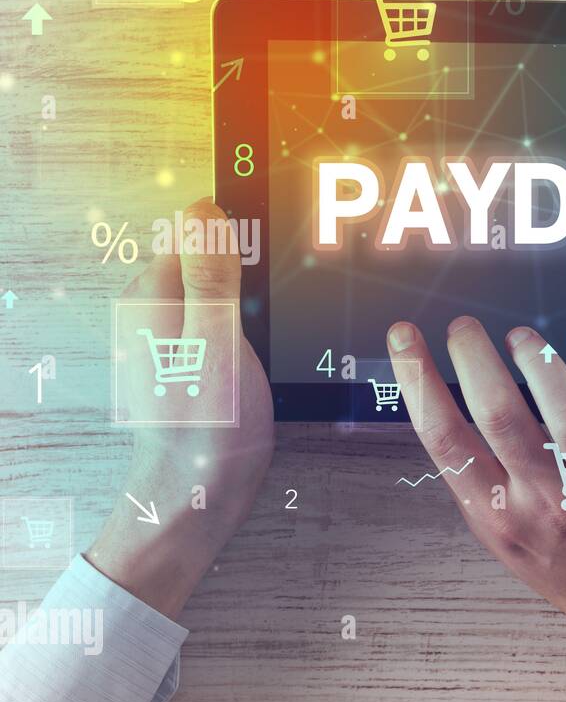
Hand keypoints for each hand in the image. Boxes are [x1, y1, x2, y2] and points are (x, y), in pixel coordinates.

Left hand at [86, 199, 272, 618]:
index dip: (240, 237)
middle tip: (278, 312)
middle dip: (247, 273)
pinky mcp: (186, 362)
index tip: (274, 262)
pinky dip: (243, 332)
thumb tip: (205, 210)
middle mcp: (152, 311)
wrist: (199, 492)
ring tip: (271, 339)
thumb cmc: (209, 424)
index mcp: (153, 295)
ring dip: (249, 306)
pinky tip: (261, 358)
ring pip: (216, 295)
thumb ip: (210, 275)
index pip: (196, 230)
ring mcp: (167, 338)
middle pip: (206, 260)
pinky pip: (218, 325)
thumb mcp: (217, 340)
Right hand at [386, 316, 565, 701]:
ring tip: (521, 336)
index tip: (405, 337)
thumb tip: (446, 413)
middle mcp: (552, 507)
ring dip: (537, 358)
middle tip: (463, 326)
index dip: (417, 381)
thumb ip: (487, 488)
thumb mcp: (517, 548)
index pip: (446, 441)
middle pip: (500, 414)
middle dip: (471, 356)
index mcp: (505, 522)